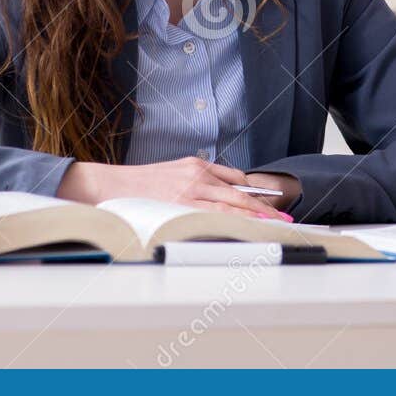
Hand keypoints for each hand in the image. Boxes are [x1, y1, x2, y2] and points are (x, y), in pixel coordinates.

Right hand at [57, 157, 292, 220]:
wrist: (111, 185)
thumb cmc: (141, 183)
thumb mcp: (174, 172)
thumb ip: (198, 180)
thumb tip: (222, 194)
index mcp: (197, 165)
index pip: (235, 179)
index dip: (255, 192)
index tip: (271, 203)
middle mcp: (197, 176)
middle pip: (239, 193)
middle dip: (264, 207)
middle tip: (284, 218)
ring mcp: (190, 191)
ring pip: (230, 205)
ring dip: (255, 217)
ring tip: (273, 227)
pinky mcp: (179, 205)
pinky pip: (212, 216)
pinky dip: (232, 223)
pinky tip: (244, 230)